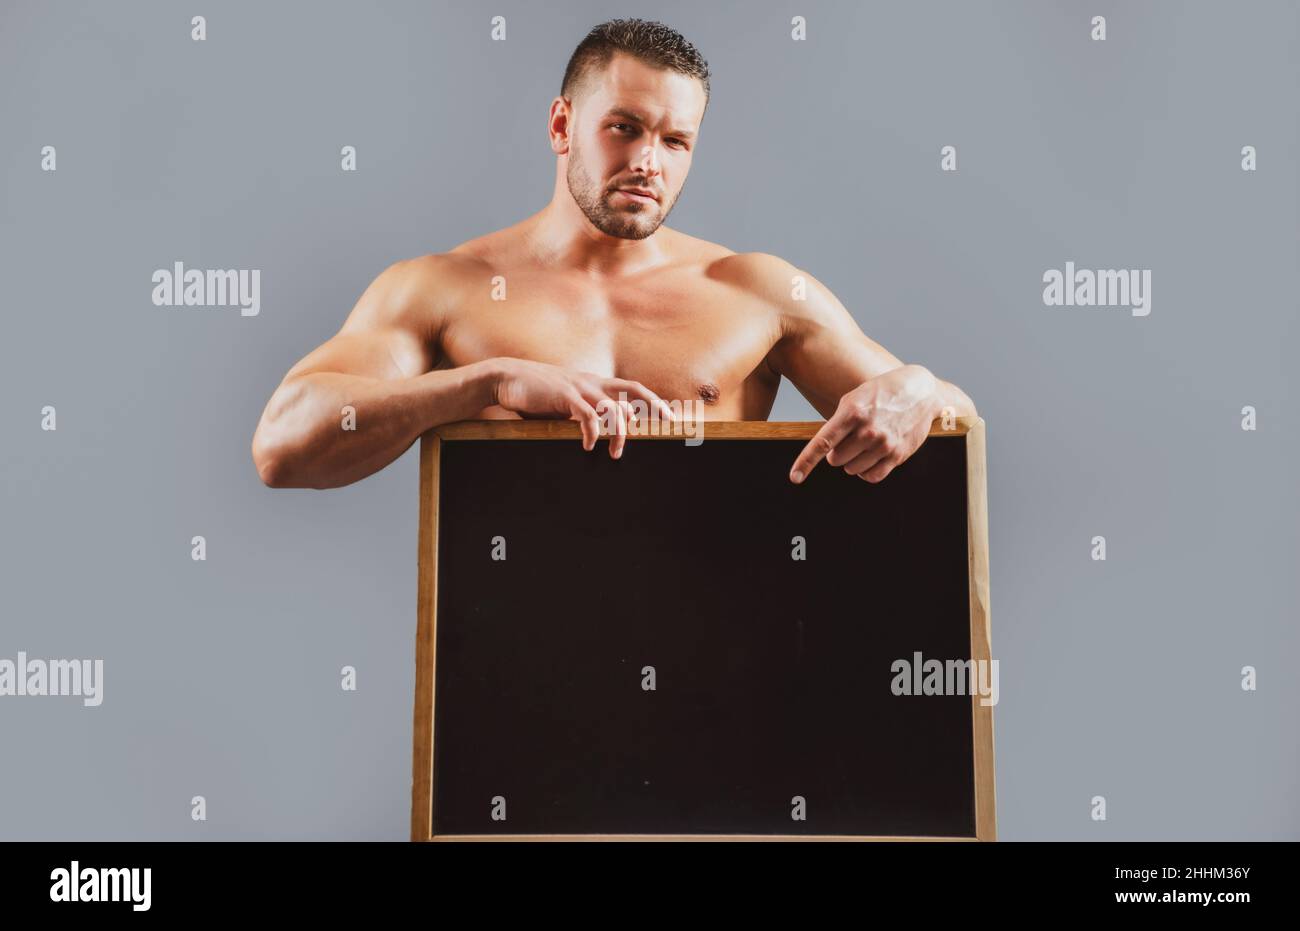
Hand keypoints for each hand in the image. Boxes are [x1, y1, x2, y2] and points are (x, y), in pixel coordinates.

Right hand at [490, 357, 674, 458]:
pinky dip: (591, 432)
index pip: (632, 388)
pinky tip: (588, 446)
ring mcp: (579, 387)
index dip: (652, 400)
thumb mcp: (565, 404)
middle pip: (633, 390)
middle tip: (666, 425)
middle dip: (653, 406)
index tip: (669, 416)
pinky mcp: (564, 395)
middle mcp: (592, 382)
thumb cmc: (536, 395)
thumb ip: (583, 413)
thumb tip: (599, 433)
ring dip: (619, 432)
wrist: (507, 379)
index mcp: (594, 383)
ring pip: (613, 407)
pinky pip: (586, 415)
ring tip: (615, 453)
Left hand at [789, 365, 939, 484]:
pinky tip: (869, 459)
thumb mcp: (856, 396)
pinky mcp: (898, 455)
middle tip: (849, 439)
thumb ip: (839, 420)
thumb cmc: (884, 392)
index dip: (806, 462)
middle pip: (836, 459)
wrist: (922, 392)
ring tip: (863, 444)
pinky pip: (872, 477)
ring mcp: (884, 444)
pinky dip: (866, 472)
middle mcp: (868, 430)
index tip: (795, 477)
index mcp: (852, 412)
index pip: (823, 442)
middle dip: (836, 452)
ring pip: (852, 469)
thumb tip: (825, 447)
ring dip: (852, 461)